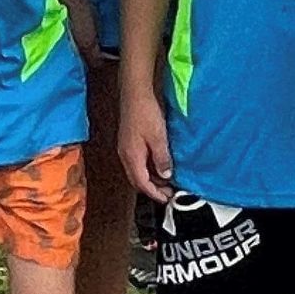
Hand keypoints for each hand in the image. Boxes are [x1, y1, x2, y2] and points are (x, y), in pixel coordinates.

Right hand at [117, 87, 173, 202]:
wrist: (135, 93)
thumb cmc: (145, 113)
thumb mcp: (159, 138)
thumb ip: (162, 159)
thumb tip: (165, 175)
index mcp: (132, 157)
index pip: (142, 183)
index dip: (155, 194)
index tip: (167, 199)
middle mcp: (125, 155)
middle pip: (137, 180)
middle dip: (152, 189)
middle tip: (168, 193)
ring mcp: (126, 148)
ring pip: (137, 171)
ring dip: (150, 179)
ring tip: (166, 180)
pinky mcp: (128, 142)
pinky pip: (137, 162)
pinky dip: (148, 168)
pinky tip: (158, 164)